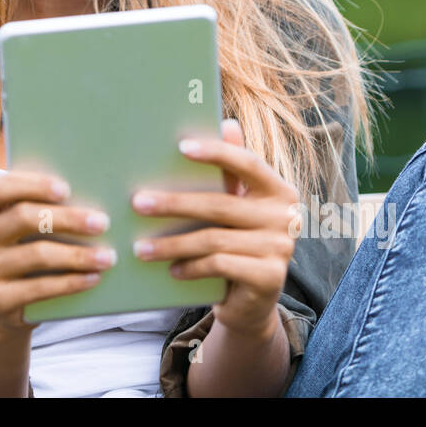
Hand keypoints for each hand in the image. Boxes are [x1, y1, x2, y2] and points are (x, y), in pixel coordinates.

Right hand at [0, 165, 114, 343]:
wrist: (5, 304)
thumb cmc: (25, 250)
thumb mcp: (25, 227)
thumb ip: (42, 206)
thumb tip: (88, 191)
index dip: (32, 185)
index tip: (67, 189)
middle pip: (21, 218)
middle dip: (67, 218)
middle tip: (102, 222)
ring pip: (35, 254)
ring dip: (77, 255)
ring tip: (107, 256)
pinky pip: (38, 288)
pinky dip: (70, 282)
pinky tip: (93, 278)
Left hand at [130, 118, 298, 340]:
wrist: (252, 303)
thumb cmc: (238, 245)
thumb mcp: (235, 208)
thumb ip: (231, 172)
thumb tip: (226, 123)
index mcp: (279, 191)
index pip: (248, 163)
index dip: (216, 153)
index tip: (181, 146)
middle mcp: (286, 217)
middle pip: (220, 204)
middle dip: (174, 203)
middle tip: (138, 203)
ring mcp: (281, 248)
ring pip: (214, 239)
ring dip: (172, 244)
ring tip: (141, 248)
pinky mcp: (270, 277)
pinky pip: (220, 265)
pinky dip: (191, 267)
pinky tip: (172, 270)